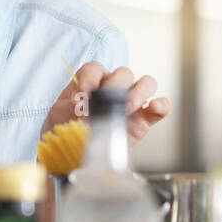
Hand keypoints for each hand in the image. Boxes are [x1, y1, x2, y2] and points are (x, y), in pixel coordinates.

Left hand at [40, 61, 170, 146]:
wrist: (74, 152)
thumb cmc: (67, 127)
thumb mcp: (60, 116)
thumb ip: (68, 107)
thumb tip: (80, 105)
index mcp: (92, 80)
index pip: (95, 68)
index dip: (90, 78)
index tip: (81, 96)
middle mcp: (114, 86)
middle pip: (123, 73)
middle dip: (114, 86)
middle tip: (104, 104)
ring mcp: (132, 101)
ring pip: (146, 83)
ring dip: (137, 93)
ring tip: (125, 109)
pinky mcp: (144, 119)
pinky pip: (161, 106)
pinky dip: (161, 105)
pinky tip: (154, 108)